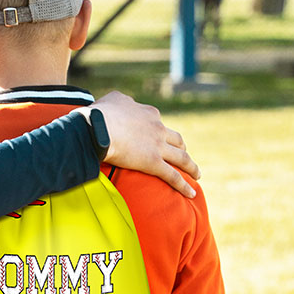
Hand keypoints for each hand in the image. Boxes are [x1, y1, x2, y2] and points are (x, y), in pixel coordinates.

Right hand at [84, 92, 200, 198]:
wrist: (97, 128)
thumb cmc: (100, 114)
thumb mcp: (114, 99)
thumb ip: (122, 101)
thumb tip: (122, 104)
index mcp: (148, 113)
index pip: (157, 121)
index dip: (157, 128)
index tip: (154, 134)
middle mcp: (157, 128)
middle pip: (176, 139)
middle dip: (181, 147)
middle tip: (181, 154)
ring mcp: (157, 146)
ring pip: (181, 158)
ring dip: (191, 167)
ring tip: (196, 174)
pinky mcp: (153, 163)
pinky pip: (172, 176)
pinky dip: (183, 186)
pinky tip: (191, 194)